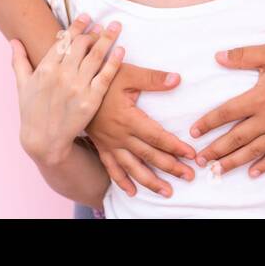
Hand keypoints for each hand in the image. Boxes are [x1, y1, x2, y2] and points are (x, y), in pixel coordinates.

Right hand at [10, 14, 122, 165]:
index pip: (64, 40)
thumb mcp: (22, 85)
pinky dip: (115, 61)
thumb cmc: (31, 112)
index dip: (76, 26)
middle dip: (93, 31)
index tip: (86, 17)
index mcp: (45, 69)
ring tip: (115, 27)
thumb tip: (13, 41)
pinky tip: (121, 50)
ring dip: (107, 39)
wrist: (43, 140)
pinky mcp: (91, 100)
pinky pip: (106, 75)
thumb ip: (19, 61)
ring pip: (96, 56)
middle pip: (82, 44)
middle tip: (102, 23)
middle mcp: (62, 75)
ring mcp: (77, 87)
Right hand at [86, 57, 196, 198]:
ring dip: (150, 182)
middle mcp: (120, 136)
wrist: (73, 89)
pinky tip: (132, 192)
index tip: (192, 155)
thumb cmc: (102, 78)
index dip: (175, 146)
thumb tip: (177, 79)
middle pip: (149, 156)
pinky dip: (122, 182)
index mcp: (129, 119)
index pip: (157, 137)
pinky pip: (112, 169)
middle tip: (189, 176)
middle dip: (171, 167)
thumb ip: (152, 78)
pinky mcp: (101, 147)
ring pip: (132, 168)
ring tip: (167, 192)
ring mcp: (110, 144)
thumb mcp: (127, 73)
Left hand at [189, 42, 264, 177]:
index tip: (193, 132)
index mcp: (258, 98)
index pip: (226, 113)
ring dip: (232, 162)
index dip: (208, 123)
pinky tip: (253, 173)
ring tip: (216, 171)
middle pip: (235, 138)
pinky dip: (264, 166)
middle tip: (198, 160)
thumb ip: (243, 56)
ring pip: (252, 151)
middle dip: (215, 150)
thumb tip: (217, 56)